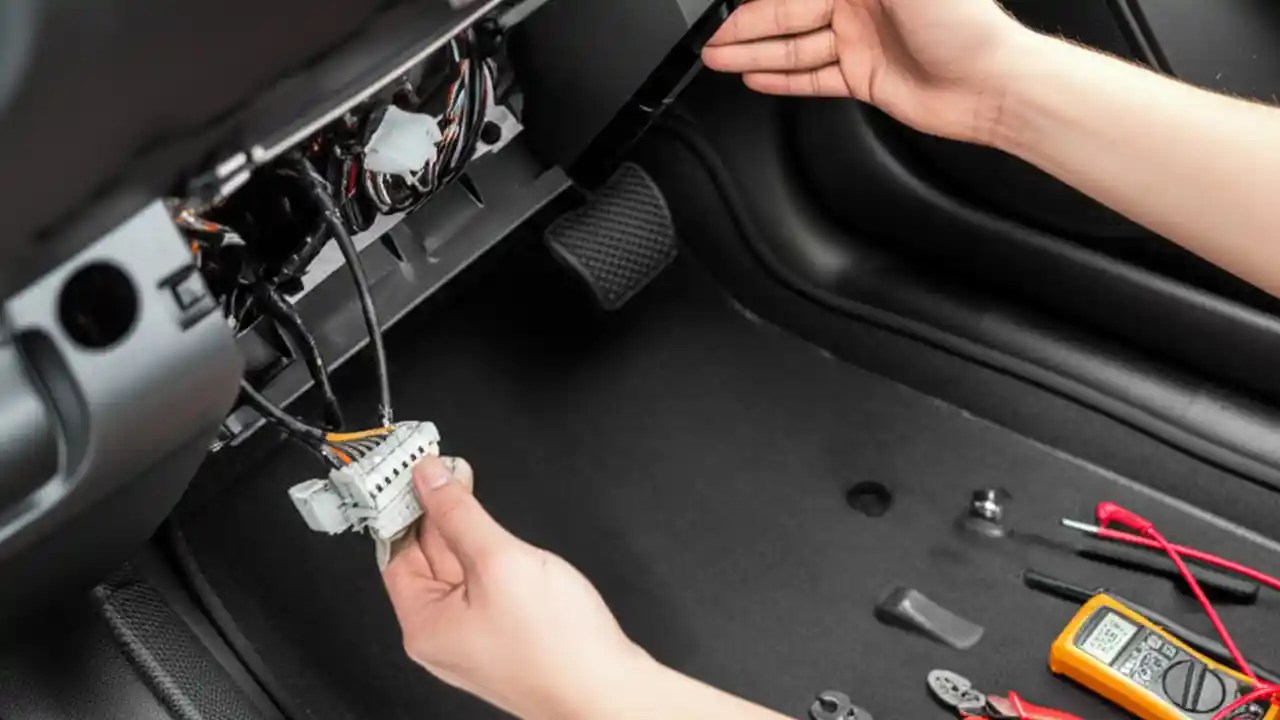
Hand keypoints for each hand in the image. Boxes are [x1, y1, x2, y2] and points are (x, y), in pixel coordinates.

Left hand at [382, 457, 649, 719]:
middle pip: (428, 558)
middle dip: (439, 512)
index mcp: (425, 624)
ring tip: (470, 487)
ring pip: (460, 569)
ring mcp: (475, 636)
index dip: (406, 507)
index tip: (417, 470)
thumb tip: (430, 479)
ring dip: (465, 528)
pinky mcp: (506, 634)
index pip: (398, 550)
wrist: (608, 691)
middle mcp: (444, 635)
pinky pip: (485, 585)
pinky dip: (488, 553)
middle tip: (450, 468)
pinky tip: (499, 533)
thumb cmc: (558, 647)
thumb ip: (459, 513)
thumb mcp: (499, 560)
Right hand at [702, 0, 1035, 143]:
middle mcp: (860, 4)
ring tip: (718, 60)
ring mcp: (861, 42)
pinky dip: (783, 78)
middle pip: (787, 15)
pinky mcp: (865, 77)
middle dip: (744, 28)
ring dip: (754, 54)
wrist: (994, 84)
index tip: (727, 8)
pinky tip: (757, 78)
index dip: (758, 3)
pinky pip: (813, 77)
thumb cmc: (966, 25)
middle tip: (710, 41)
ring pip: (794, 47)